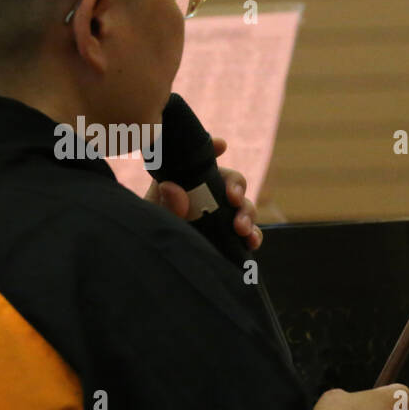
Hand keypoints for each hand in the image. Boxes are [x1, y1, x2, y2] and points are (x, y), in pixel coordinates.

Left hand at [143, 137, 262, 249]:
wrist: (159, 263)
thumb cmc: (154, 234)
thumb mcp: (154, 220)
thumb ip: (164, 205)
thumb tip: (171, 187)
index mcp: (185, 184)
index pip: (200, 162)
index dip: (213, 150)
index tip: (222, 146)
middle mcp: (207, 197)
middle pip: (230, 181)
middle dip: (237, 187)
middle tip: (234, 199)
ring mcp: (222, 216)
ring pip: (244, 206)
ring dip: (247, 214)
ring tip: (242, 229)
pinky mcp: (232, 237)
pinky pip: (249, 232)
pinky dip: (254, 235)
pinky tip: (251, 241)